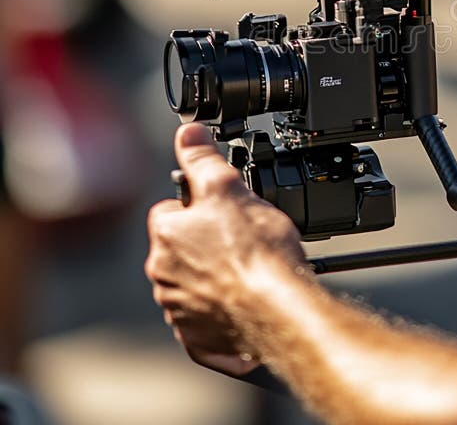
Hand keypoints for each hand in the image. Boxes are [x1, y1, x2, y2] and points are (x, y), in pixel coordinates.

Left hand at [145, 124, 306, 374]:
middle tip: (242, 237)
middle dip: (206, 241)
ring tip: (249, 267)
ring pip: (193, 282)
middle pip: (181, 247)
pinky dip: (222, 311)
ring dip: (214, 275)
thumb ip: (203, 158)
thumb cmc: (256, 252)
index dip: (199, 204)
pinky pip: (206, 319)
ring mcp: (180, 311)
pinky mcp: (200, 339)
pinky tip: (246, 299)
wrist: (277, 310)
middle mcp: (163, 276)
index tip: (223, 207)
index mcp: (166, 237)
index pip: (170, 209)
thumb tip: (187, 132)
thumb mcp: (229, 187)